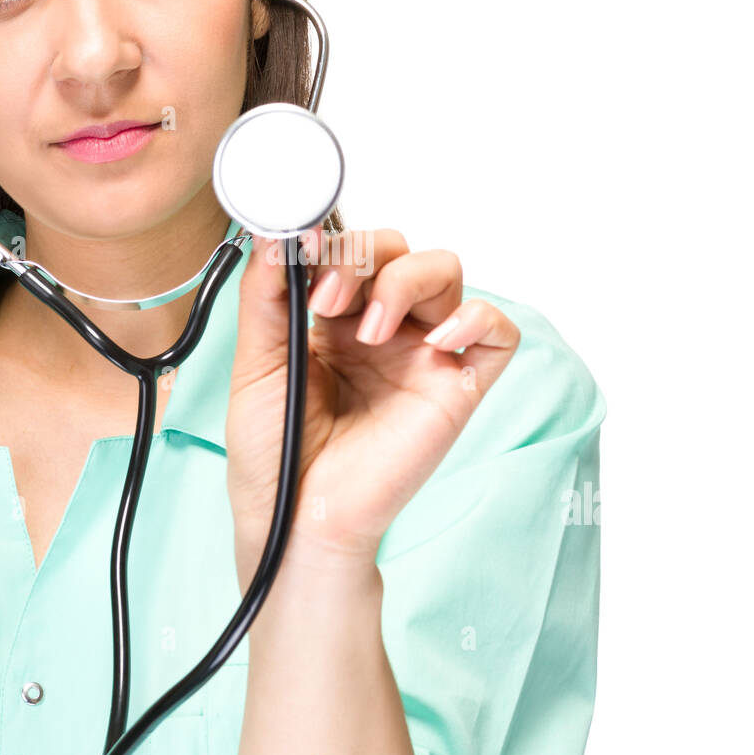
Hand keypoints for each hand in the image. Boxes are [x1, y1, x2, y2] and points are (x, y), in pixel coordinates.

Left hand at [226, 226, 520, 586]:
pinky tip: (435, 340)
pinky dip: (475, 318)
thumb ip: (266, 297)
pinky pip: (497, 332)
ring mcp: (424, 354)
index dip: (332, 241)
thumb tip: (275, 235)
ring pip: (445, 270)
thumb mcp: (256, 362)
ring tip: (368, 329)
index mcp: (335, 318)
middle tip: (327, 298)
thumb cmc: (276, 452)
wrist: (298, 519)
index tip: (302, 250)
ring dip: (405, 279)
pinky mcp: (459, 387)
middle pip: (399, 248)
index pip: (350, 247)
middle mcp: (384, 328)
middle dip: (362, 256)